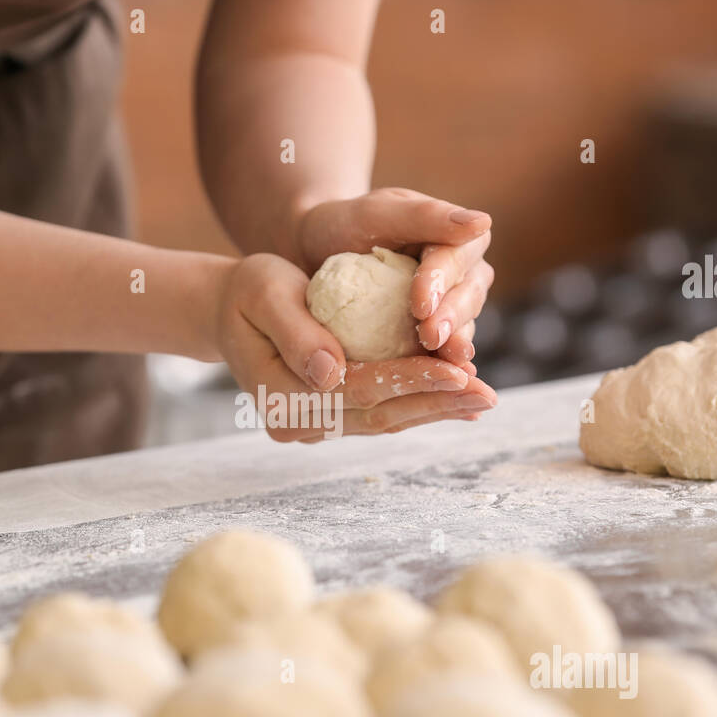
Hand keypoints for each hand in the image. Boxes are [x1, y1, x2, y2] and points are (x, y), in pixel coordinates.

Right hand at [215, 253, 497, 441]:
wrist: (229, 311)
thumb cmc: (248, 291)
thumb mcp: (264, 293)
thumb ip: (296, 332)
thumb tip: (332, 374)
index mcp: (280, 395)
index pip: (357, 391)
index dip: (409, 380)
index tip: (455, 368)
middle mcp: (298, 422)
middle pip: (377, 415)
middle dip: (435, 403)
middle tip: (486, 394)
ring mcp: (314, 426)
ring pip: (384, 422)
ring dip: (435, 410)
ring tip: (481, 399)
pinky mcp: (331, 418)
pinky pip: (381, 416)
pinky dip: (420, 406)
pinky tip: (455, 401)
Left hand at [294, 187, 493, 373]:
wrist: (317, 252)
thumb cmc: (345, 224)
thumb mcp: (377, 212)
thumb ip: (425, 215)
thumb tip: (483, 221)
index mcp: (458, 236)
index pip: (457, 258)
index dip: (441, 282)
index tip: (421, 306)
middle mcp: (464, 273)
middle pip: (467, 297)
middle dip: (451, 319)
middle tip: (430, 338)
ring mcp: (451, 307)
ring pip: (462, 328)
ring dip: (450, 346)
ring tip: (438, 363)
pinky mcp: (433, 335)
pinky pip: (441, 353)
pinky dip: (436, 367)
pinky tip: (430, 384)